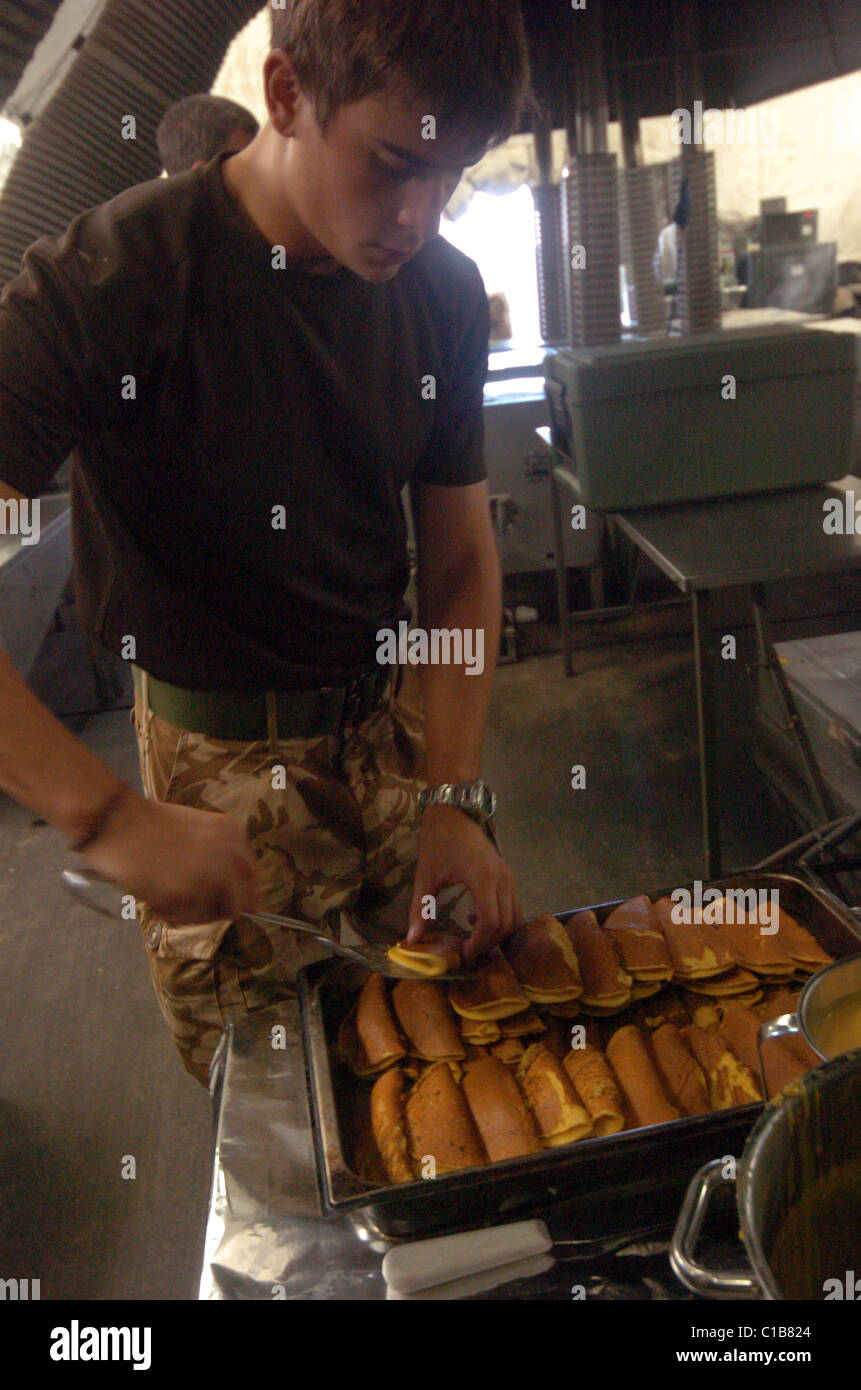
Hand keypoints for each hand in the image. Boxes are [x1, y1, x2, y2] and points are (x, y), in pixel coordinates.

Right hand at [81, 791, 258, 923]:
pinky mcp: (189, 894)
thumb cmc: (148, 823)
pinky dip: (169, 913)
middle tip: (190, 905)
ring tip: (165, 894)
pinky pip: (185, 919)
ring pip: (212, 916)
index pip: (251, 878)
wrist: (117, 822)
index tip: (222, 902)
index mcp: (234, 834)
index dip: (237, 894)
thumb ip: (217, 855)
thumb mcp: (198, 830)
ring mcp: (212, 876)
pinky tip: (153, 894)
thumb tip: (228, 889)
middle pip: (241, 904)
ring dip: (191, 913)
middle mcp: (231, 855)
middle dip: (218, 909)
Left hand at [406, 804, 520, 965]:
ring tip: (474, 940)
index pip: (490, 921)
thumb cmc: (438, 841)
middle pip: (506, 923)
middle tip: (468, 954)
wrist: (453, 811)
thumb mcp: (425, 876)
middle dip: (489, 944)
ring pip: (514, 916)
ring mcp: (508, 876)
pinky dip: (502, 920)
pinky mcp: (508, 875)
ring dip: (498, 934)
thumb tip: (411, 939)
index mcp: (482, 878)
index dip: (478, 943)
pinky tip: (477, 920)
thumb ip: (420, 909)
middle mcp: (502, 878)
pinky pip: (514, 906)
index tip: (463, 956)